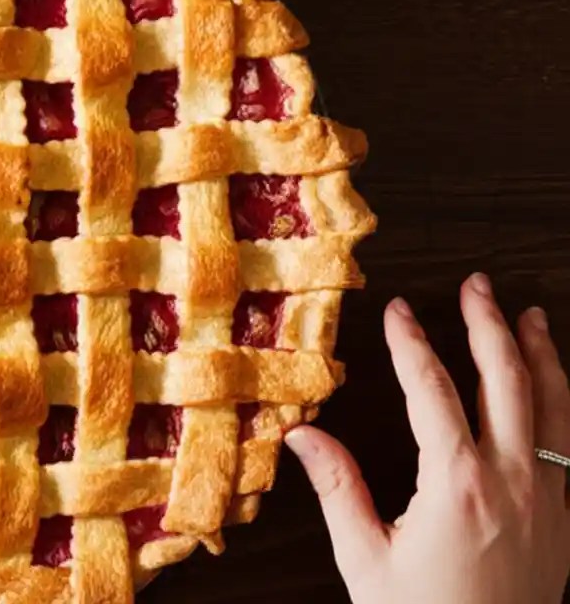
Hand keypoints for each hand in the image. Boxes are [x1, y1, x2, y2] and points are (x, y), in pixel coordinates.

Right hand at [287, 273, 569, 603]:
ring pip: (553, 403)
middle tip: (476, 286)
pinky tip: (552, 384)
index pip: (433, 391)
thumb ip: (338, 489)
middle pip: (507, 380)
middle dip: (487, 325)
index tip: (399, 311)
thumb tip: (302, 435)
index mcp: (457, 484)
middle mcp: (512, 479)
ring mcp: (546, 495)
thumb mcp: (366, 560)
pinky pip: (569, 439)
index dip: (412, 344)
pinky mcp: (563, 514)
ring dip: (539, 352)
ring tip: (527, 315)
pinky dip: (562, 398)